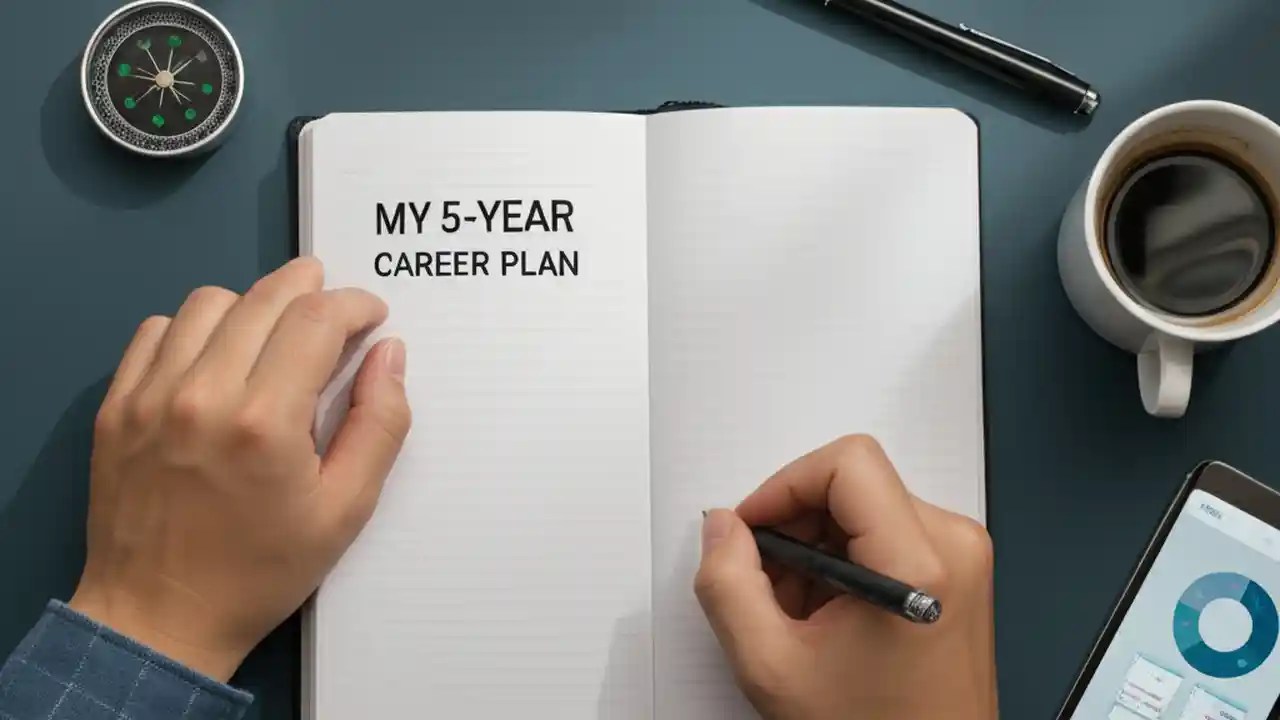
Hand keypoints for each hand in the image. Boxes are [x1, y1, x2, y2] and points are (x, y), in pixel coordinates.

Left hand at [70, 258, 411, 680]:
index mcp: (265, 421)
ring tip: (275, 332)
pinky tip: (217, 355)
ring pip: (207, 302)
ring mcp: (149, 396)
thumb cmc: (263, 569)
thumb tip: (389, 352)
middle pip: (264, 298)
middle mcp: (202, 393)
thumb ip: (378, 424)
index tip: (372, 314)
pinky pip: (156, 330)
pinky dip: (194, 328)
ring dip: (253, 304)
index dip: (354, 304)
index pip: (317, 320)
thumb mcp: (346, 509)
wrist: (159, 617)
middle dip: (310, 289)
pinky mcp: (115, 406)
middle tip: (333, 307)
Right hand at [695, 435, 996, 719]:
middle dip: (792, 527)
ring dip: (812, 549)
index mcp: (918, 563)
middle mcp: (952, 547)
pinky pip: (884, 534)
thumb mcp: (772, 667)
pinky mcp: (958, 572)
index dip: (784, 486)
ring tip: (796, 613)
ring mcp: (961, 559)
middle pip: (851, 485)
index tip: (751, 528)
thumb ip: (728, 585)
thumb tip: (722, 527)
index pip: (846, 463)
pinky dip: (840, 563)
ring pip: (862, 508)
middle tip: (763, 584)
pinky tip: (825, 617)